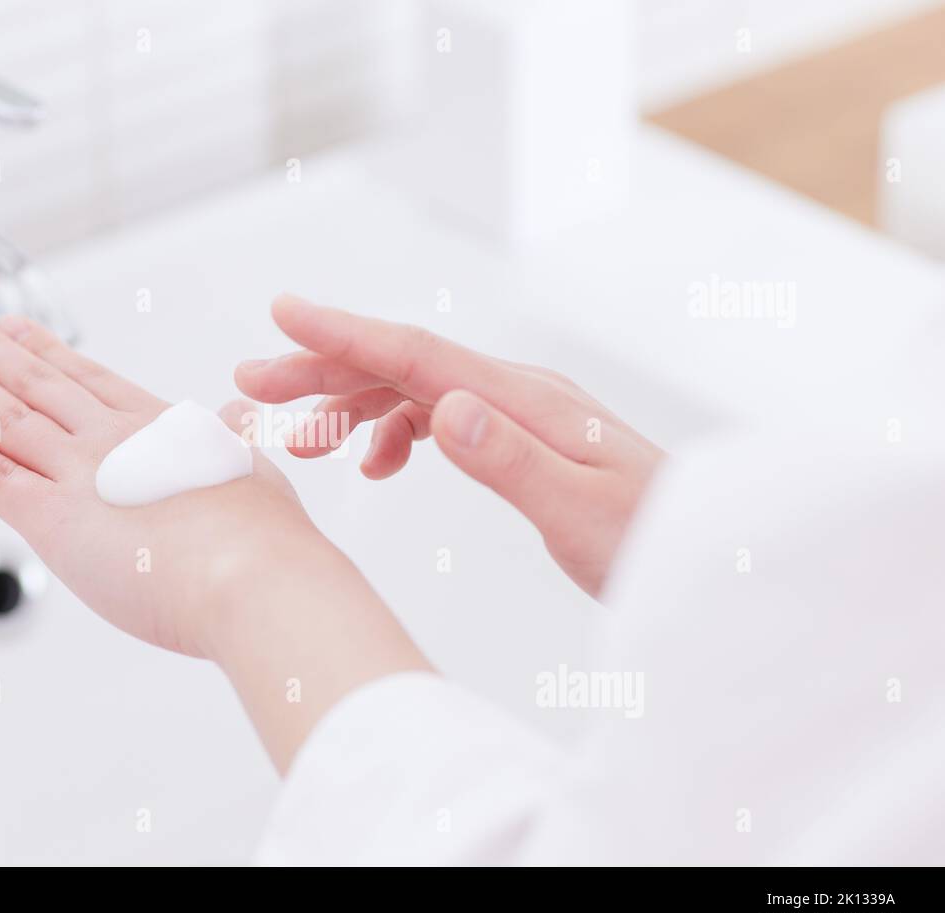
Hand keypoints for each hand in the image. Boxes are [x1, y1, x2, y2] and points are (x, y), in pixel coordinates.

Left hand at [0, 308, 428, 769]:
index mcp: (157, 427)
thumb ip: (232, 438)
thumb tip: (235, 411)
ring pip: (6, 417)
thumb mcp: (254, 469)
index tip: (16, 327)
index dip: (45, 348)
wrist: (251, 578)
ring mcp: (79, 474)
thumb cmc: (263, 540)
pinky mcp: (53, 519)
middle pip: (36, 382)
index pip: (87, 378)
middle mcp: (110, 439)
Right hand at [235, 295, 665, 597]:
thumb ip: (510, 462)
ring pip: (413, 391)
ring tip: (301, 440)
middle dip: (324, 368)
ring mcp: (517, 414)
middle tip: (255, 384)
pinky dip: (393, 432)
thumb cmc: (650, 540)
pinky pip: (438, 419)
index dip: (344, 332)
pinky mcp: (518, 440)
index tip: (282, 313)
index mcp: (524, 401)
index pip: (418, 354)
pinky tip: (375, 463)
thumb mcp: (580, 515)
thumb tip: (442, 409)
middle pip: (402, 364)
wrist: (705, 552)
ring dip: (351, 405)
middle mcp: (516, 394)